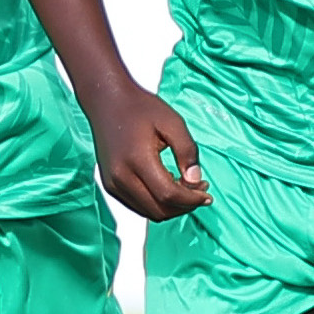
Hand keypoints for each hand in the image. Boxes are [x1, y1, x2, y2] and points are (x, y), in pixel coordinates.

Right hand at [86, 80, 212, 221]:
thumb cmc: (140, 108)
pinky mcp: (110, 185)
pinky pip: (138, 205)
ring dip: (171, 207)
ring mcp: (113, 183)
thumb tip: (196, 179)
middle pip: (159, 210)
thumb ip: (187, 151)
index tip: (206, 194)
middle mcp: (120, 177)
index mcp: (137, 160)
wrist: (106, 101)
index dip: (191, 199)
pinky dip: (157, 203)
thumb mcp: (172, 122)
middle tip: (200, 192)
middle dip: (184, 206)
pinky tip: (168, 186)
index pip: (168, 194)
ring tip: (187, 190)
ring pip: (148, 212)